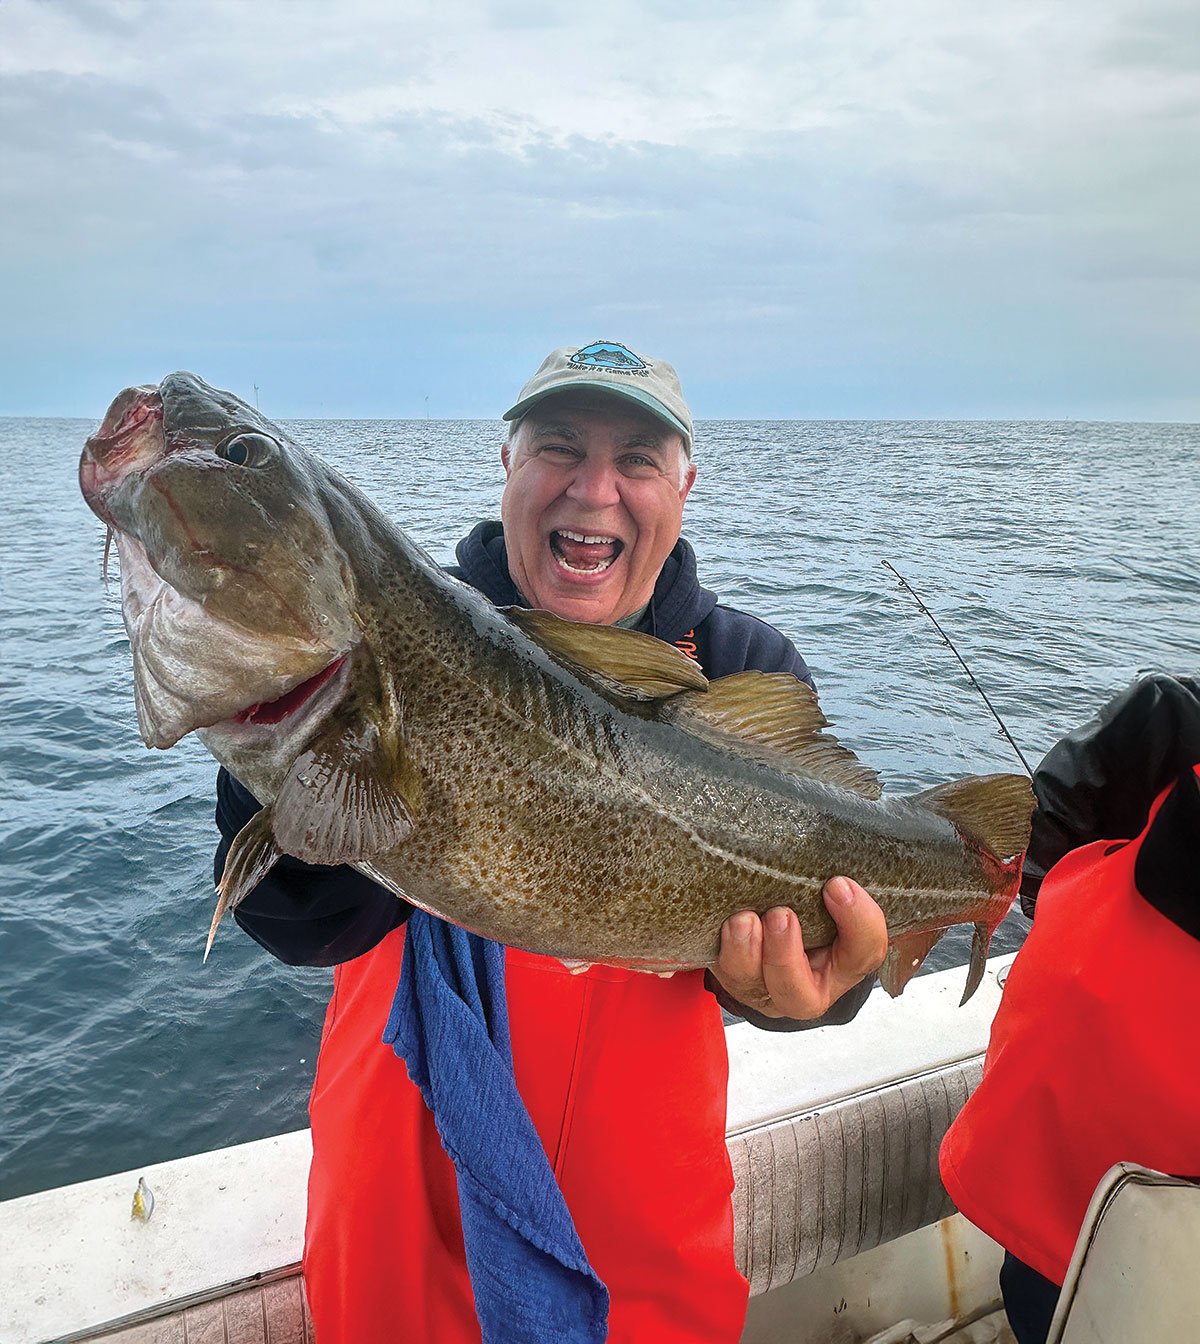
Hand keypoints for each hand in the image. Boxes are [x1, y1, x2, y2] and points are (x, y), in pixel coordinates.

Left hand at [711, 877, 887, 1020]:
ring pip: (751, 983)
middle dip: (786, 955)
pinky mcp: (730, 975)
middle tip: (781, 915)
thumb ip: (839, 876)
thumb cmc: (814, 904)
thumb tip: (855, 817)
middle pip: (800, 992)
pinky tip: (721, 921)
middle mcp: (805, 985)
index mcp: (845, 965)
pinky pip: (721, 970)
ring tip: (741, 920)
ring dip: (744, 952)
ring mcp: (763, 986)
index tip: (838, 884)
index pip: (865, 952)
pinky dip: (720, 947)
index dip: (858, 922)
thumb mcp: (834, 892)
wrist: (772, 926)